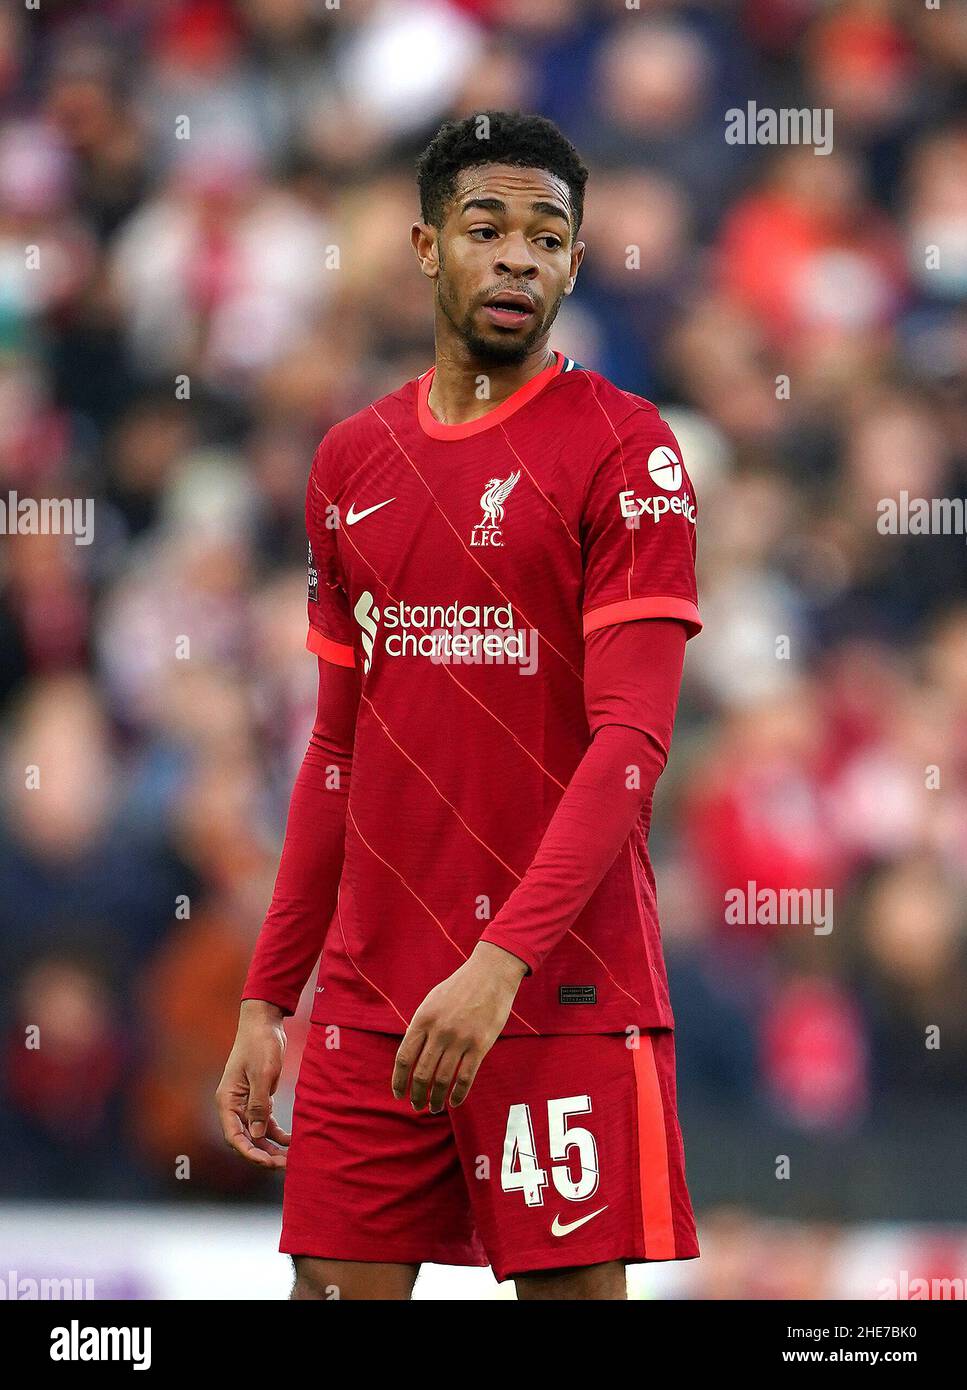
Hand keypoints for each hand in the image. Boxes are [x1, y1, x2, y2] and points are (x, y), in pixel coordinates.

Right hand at [215, 1000, 290, 1168]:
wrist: (265, 1022)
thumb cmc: (260, 1044)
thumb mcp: (262, 1074)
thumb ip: (259, 1105)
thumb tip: (256, 1135)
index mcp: (227, 1100)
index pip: (233, 1136)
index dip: (249, 1153)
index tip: (266, 1162)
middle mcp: (234, 1104)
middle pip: (245, 1139)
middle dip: (262, 1154)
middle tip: (282, 1165)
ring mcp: (246, 1102)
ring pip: (256, 1133)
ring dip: (270, 1147)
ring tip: (288, 1159)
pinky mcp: (259, 1097)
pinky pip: (265, 1122)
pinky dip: (276, 1133)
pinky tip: (289, 1141)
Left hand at [392, 942, 527, 1112]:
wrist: (490, 974)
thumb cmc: (459, 987)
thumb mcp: (432, 1001)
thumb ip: (421, 1027)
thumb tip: (411, 1055)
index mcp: (423, 1019)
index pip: (404, 1057)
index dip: (399, 1080)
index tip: (398, 1094)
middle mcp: (439, 1031)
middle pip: (422, 1073)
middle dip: (417, 1094)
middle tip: (417, 1105)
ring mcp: (460, 1039)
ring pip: (442, 1079)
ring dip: (436, 1098)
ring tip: (435, 1106)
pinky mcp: (480, 1045)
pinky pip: (465, 1077)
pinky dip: (458, 1094)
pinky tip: (454, 1101)